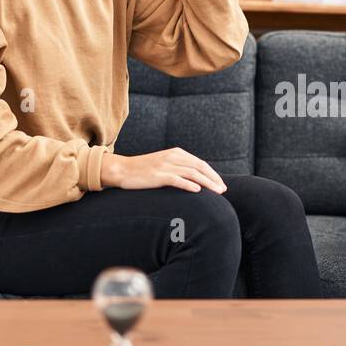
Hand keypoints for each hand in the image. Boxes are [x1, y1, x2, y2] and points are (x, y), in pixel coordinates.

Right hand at [102, 147, 225, 192]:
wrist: (122, 169)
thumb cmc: (143, 170)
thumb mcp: (163, 164)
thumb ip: (178, 168)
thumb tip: (195, 180)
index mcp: (176, 153)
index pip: (200, 163)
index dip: (212, 174)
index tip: (221, 184)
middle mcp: (173, 157)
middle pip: (199, 167)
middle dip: (213, 179)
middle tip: (223, 190)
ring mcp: (165, 165)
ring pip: (192, 173)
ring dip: (207, 183)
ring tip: (216, 192)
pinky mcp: (158, 175)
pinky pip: (176, 179)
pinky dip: (188, 185)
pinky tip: (198, 191)